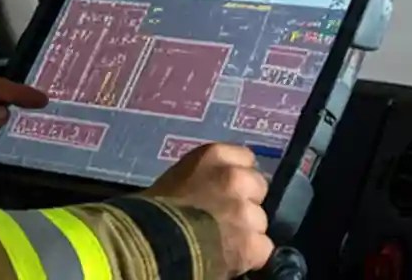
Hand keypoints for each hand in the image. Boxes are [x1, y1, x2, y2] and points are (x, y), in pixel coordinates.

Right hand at [145, 144, 273, 277]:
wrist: (148, 242)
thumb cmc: (154, 208)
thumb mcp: (179, 177)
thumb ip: (205, 175)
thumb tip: (217, 187)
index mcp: (213, 155)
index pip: (246, 158)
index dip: (238, 175)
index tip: (226, 189)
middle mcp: (234, 177)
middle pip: (258, 188)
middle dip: (246, 201)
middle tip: (224, 215)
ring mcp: (245, 211)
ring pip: (260, 221)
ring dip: (247, 231)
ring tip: (223, 239)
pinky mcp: (252, 243)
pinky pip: (263, 248)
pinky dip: (250, 255)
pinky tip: (231, 256)